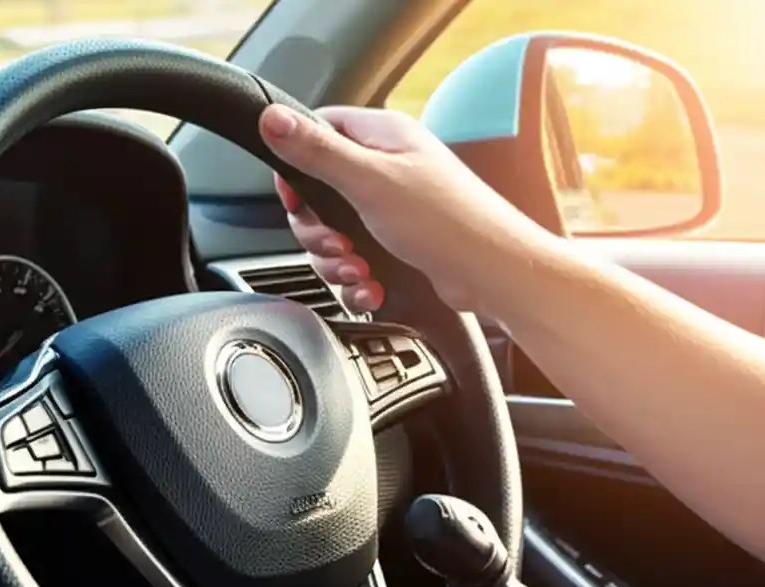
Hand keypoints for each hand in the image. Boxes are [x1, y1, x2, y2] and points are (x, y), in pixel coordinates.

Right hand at [258, 105, 553, 313]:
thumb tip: (271, 118)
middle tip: (334, 244)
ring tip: (358, 272)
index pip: (318, 130)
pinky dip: (356, 281)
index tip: (296, 198)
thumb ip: (317, 152)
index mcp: (382, 137)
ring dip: (336, 261)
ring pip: (334, 232)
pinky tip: (370, 289)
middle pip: (318, 192)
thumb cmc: (447, 221)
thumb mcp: (370, 181)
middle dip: (317, 230)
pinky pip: (357, 259)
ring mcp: (393, 207)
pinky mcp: (398, 244)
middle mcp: (387, 168)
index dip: (297, 165)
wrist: (493, 273)